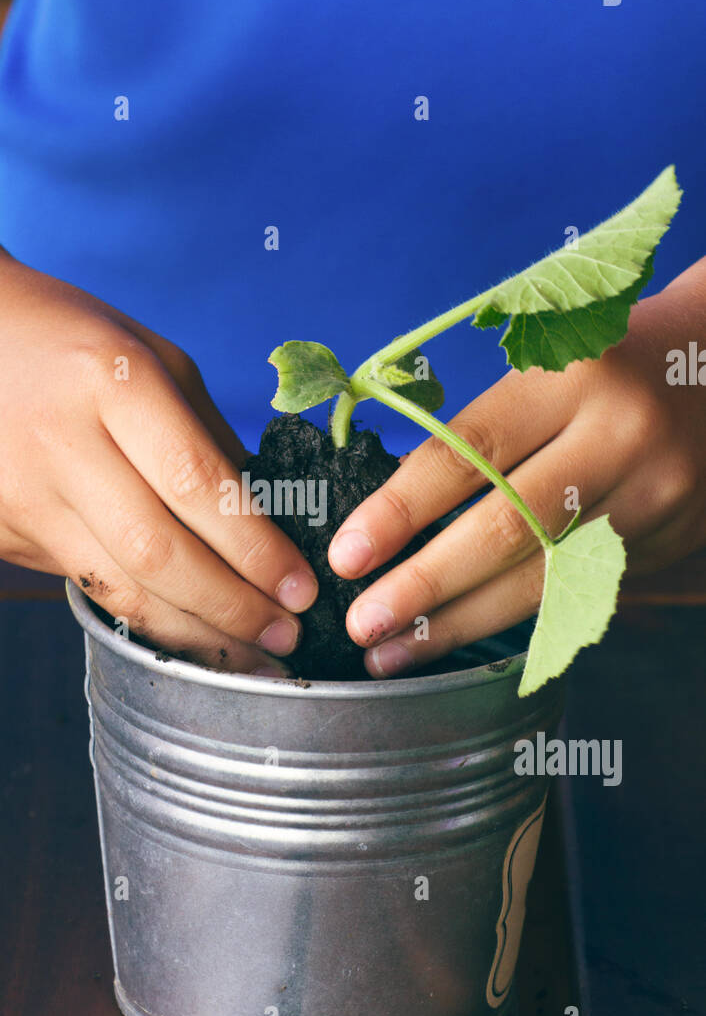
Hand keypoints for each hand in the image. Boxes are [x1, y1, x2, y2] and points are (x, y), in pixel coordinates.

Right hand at [0, 264, 321, 671]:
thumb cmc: (54, 334)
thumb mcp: (144, 352)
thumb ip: (203, 433)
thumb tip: (267, 521)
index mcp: (110, 381)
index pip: (197, 485)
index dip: (256, 550)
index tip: (304, 588)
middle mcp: (60, 443)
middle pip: (158, 552)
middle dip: (234, 608)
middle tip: (289, 637)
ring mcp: (19, 494)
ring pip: (118, 587)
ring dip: (194, 633)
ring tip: (251, 657)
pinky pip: (82, 582)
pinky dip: (142, 613)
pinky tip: (187, 632)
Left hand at [328, 257, 705, 676]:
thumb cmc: (603, 363)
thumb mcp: (542, 365)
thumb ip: (479, 434)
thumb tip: (387, 521)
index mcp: (568, 377)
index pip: (466, 453)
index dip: (400, 511)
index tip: (346, 555)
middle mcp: (617, 436)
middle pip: (506, 530)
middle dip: (423, 586)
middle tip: (361, 623)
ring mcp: (652, 494)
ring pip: (544, 579)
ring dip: (460, 624)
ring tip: (395, 652)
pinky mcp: (668, 538)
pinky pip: (578, 593)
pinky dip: (515, 623)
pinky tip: (466, 640)